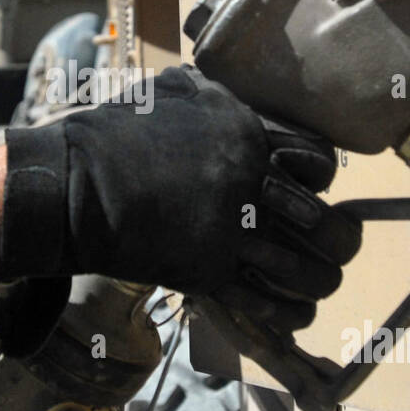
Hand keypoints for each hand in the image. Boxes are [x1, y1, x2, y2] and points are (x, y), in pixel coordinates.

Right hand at [0, 65, 360, 328]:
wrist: (71, 184)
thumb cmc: (113, 136)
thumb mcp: (172, 95)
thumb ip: (214, 100)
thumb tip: (228, 99)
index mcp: (245, 134)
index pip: (318, 162)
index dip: (324, 184)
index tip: (316, 195)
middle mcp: (247, 180)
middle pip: (323, 223)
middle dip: (338, 242)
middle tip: (335, 250)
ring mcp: (229, 228)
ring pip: (302, 269)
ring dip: (318, 282)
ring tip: (318, 286)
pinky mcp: (208, 270)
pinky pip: (267, 301)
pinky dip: (288, 313)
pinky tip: (294, 314)